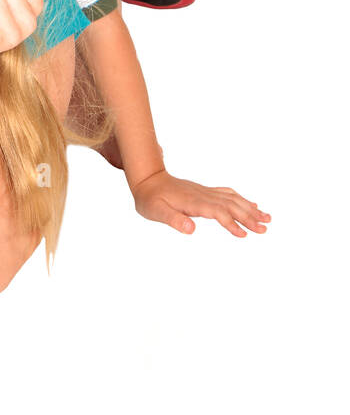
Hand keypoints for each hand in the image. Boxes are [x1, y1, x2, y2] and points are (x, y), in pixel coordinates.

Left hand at [130, 171, 270, 236]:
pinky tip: (251, 205)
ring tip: (267, 218)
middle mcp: (203, 195)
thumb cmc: (150, 199)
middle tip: (265, 228)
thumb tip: (191, 229)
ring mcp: (205, 192)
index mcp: (193, 202)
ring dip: (250, 208)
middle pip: (230, 205)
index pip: (217, 212)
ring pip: (232, 199)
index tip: (244, 235)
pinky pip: (228, 194)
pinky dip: (242, 200)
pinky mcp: (205, 192)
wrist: (147, 179)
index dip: (231, 223)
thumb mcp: (155, 211)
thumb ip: (173, 220)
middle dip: (249, 216)